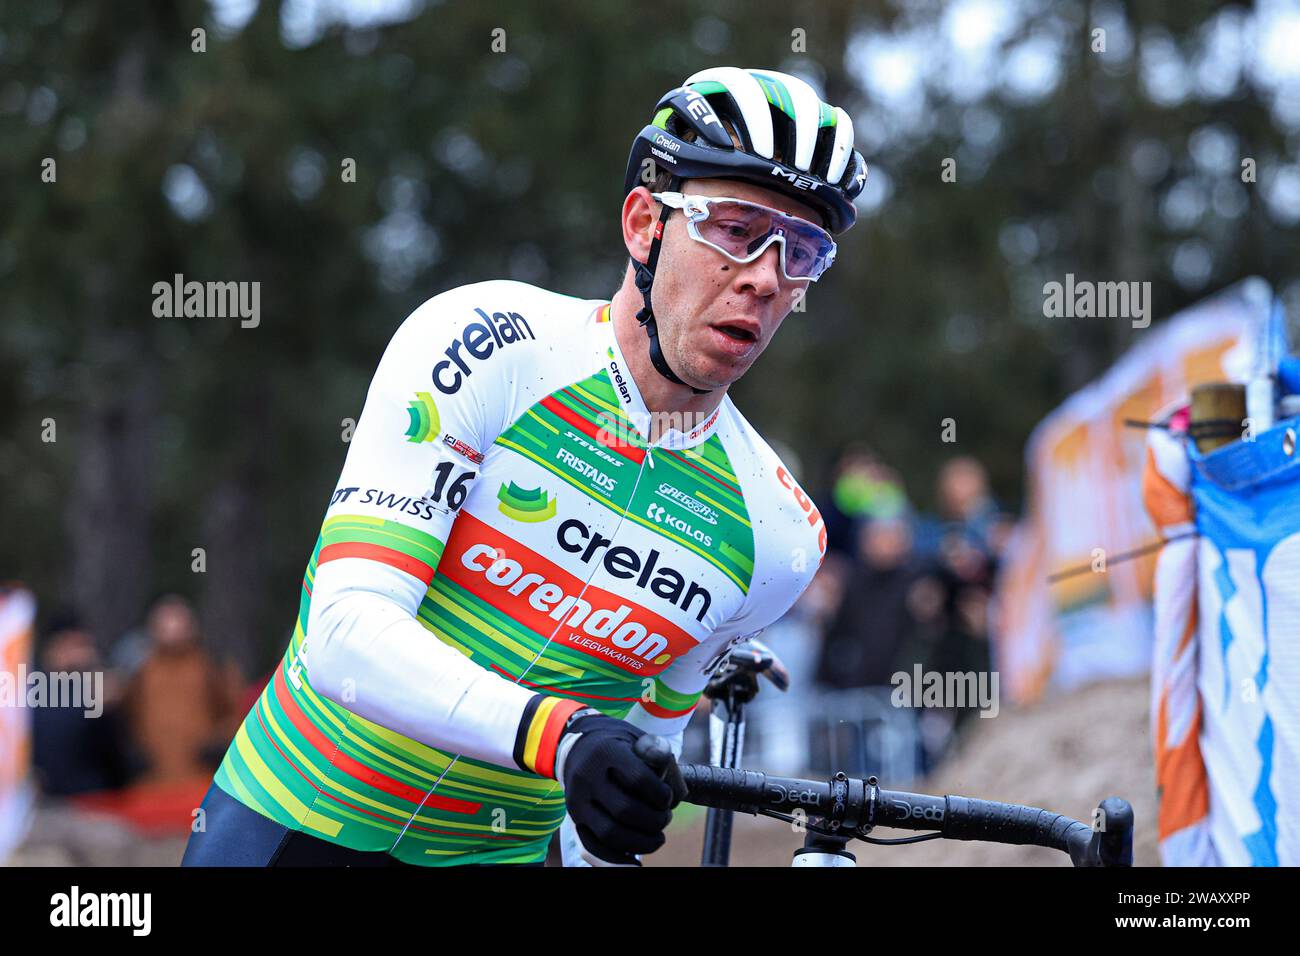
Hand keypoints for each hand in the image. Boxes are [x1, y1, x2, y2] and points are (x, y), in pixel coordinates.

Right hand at [555, 712, 685, 865]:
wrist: (575, 745)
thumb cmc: (615, 743)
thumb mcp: (635, 737)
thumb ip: (657, 754)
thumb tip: (676, 788)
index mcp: (606, 752)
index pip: (638, 779)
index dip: (660, 795)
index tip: (669, 798)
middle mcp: (587, 776)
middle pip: (625, 810)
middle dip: (654, 820)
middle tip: (665, 818)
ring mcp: (577, 800)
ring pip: (610, 833)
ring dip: (640, 842)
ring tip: (657, 837)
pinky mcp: (574, 817)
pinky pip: (592, 846)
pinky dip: (615, 859)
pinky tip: (634, 861)